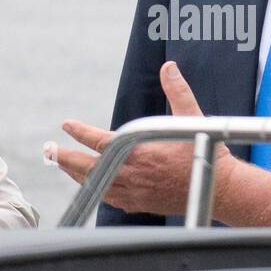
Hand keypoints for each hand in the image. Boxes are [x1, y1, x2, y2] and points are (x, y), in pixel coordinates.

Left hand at [54, 61, 230, 215]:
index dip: (80, 132)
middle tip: (49, 150)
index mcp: (140, 152)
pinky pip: (111, 199)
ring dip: (77, 174)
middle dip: (64, 159)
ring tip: (63, 165)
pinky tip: (93, 184)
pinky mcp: (141, 204)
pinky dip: (98, 189)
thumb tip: (169, 67)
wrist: (221, 189)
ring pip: (96, 185)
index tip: (66, 124)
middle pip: (88, 168)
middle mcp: (133, 175)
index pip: (99, 142)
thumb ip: (178, 91)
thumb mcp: (192, 116)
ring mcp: (135, 192)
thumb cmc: (206, 150)